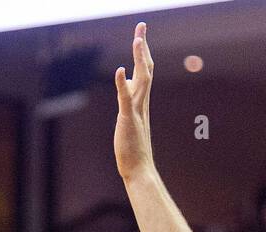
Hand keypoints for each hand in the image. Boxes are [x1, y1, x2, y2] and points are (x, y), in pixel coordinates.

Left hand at [114, 21, 154, 179]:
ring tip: (137, 39)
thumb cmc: (134, 149)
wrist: (139, 170)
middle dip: (143, 47)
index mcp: (142, 101)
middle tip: (141, 26)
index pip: (145, 71)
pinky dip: (122, 84)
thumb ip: (128, 100)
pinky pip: (125, 99)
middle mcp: (142, 102)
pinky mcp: (128, 120)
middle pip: (146, 69)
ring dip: (139, 59)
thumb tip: (126, 82)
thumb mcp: (129, 118)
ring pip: (141, 79)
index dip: (143, 52)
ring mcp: (136, 110)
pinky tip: (119, 70)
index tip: (141, 34)